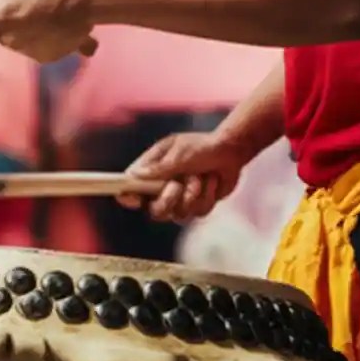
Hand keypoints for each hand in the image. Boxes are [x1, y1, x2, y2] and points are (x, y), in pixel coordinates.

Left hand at [0, 0, 113, 62]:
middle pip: (2, 34)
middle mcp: (11, 37)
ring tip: (51, 15)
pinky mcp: (47, 57)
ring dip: (31, 33)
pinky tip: (65, 28)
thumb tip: (1, 3)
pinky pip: (43, 48)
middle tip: (27, 9)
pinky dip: (51, 41)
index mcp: (1, 15)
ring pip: (22, 43)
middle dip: (11, 25)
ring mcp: (28, 50)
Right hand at [117, 132, 253, 222]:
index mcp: (151, 171)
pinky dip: (207, 195)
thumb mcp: (179, 152)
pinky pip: (198, 212)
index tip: (134, 198)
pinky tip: (212, 181)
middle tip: (176, 185)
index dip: (128, 197)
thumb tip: (135, 175)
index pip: (130, 187)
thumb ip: (159, 167)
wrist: (231, 150)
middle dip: (167, 200)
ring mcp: (180, 199)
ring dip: (193, 194)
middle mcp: (161, 187)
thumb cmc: (202, 146)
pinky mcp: (197, 206)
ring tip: (200, 176)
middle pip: (154, 211)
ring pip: (179, 214)